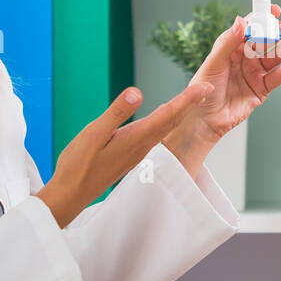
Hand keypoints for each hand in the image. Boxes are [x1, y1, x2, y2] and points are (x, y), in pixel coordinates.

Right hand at [36, 81, 212, 227]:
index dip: (187, 99)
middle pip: (171, 120)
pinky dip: (166, 120)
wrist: (71, 193)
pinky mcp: (131, 154)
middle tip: (208, 87)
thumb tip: (137, 92)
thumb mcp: (94, 133)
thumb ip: (116, 112)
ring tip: (193, 98)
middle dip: (191, 103)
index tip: (206, 87)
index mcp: (136, 138)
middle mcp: (142, 145)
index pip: (168, 114)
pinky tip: (165, 116)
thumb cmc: (79, 164)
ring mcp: (138, 152)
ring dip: (180, 111)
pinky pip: (156, 133)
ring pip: (165, 127)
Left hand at [163, 4, 280, 172]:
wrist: (205, 120)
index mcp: (232, 48)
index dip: (262, 18)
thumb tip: (240, 21)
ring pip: (275, 57)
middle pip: (266, 41)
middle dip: (277, 33)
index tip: (272, 10)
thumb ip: (227, 42)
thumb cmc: (204, 91)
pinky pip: (278, 76)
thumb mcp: (214, 63)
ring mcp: (255, 73)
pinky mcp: (262, 89)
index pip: (250, 29)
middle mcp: (245, 59)